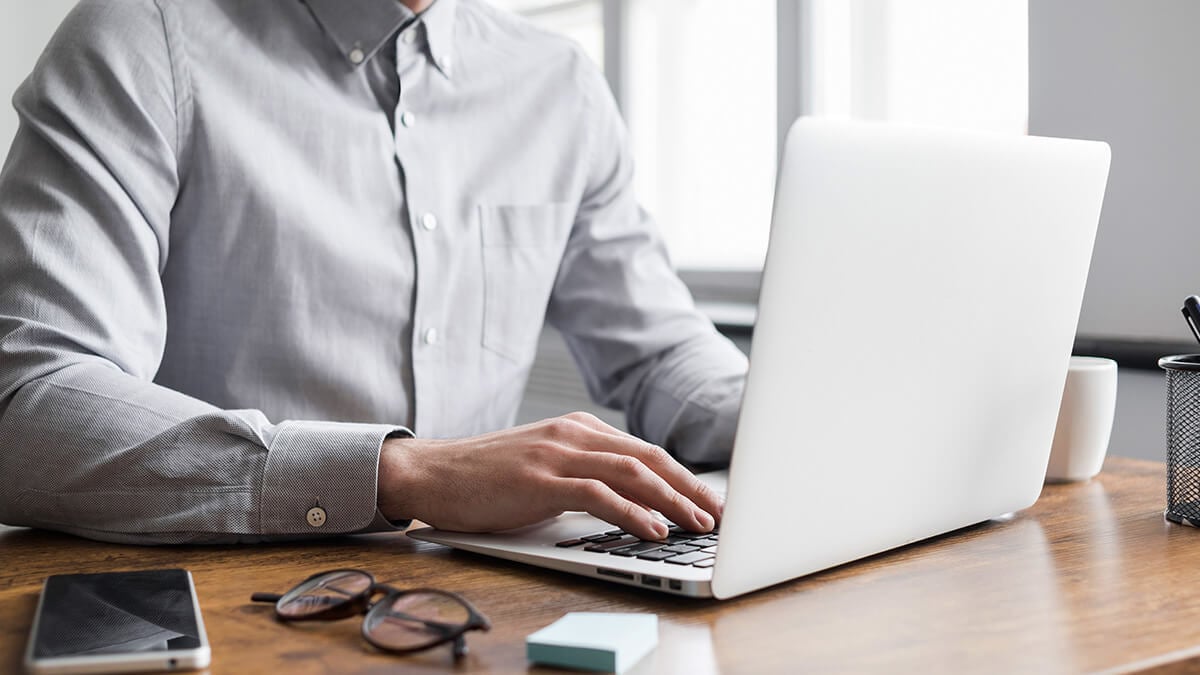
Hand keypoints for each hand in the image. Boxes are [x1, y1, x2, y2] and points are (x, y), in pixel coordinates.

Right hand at [377, 412, 721, 539]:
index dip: (682, 476)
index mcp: (579, 428)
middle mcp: (574, 433)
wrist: (430, 472)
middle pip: (648, 457)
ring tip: (699, 524)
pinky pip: (598, 494)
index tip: (709, 500)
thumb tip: (628, 503)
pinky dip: (631, 512)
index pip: (645, 451)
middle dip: (690, 487)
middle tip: (720, 515)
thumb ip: (584, 475)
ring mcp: (556, 453)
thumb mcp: (544, 468)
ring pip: (631, 472)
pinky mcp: (539, 479)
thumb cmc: (486, 478)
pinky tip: (653, 529)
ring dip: (672, 500)